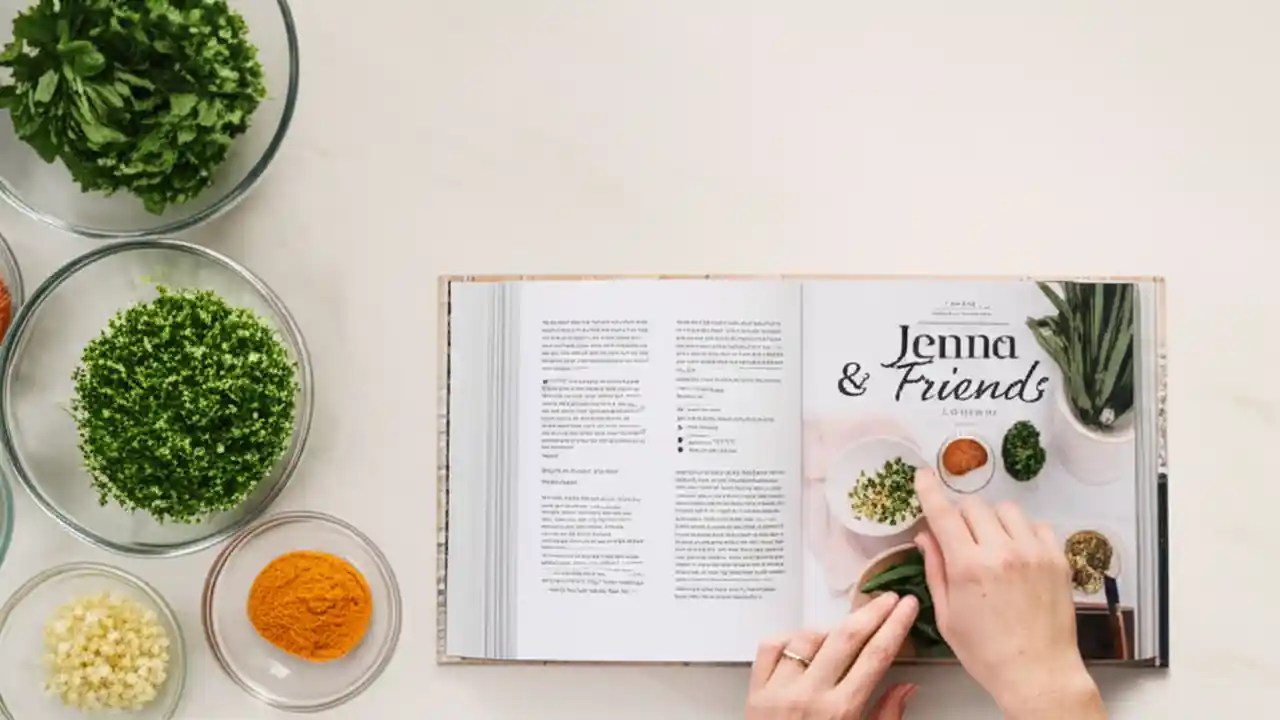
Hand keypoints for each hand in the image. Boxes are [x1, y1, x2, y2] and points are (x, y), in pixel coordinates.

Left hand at [746, 592, 918, 719]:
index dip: (895, 626)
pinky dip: (789, 638)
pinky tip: (804, 641)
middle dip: (872, 612)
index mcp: (841, 713)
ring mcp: (779, 691)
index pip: (876, 656)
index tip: (907, 607)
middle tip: (888, 598)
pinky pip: (771, 647)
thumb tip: (907, 688)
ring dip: (831, 628)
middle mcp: (810, 697)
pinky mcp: (755, 691)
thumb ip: (884, 717)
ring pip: (809, 637)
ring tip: (846, 629)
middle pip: (846, 637)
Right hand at [913, 468, 1105, 719]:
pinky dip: (1024, 532)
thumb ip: (935, 569)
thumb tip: (925, 536)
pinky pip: (1038, 525)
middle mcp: (1002, 552)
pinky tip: (1019, 553)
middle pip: (975, 506)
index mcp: (968, 567)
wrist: (1037, 673)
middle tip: (961, 536)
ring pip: (1007, 510)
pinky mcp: (1057, 559)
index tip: (923, 476)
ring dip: (993, 520)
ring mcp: (1034, 553)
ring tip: (993, 544)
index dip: (930, 491)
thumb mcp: (946, 614)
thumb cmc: (986, 652)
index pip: (943, 514)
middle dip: (962, 515)